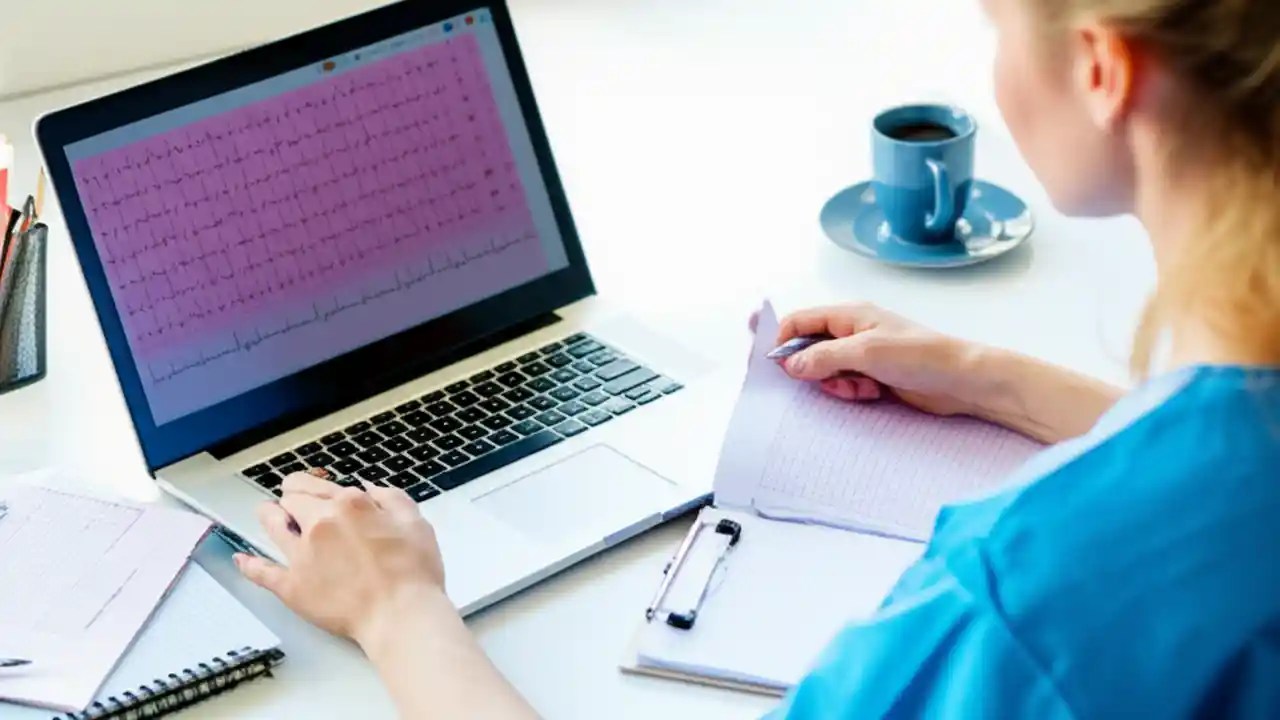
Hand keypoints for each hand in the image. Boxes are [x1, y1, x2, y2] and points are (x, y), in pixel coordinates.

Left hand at [235, 471, 446, 647]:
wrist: (400, 614)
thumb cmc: (413, 573)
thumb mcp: (416, 522)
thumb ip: (391, 499)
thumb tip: (371, 490)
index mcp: (349, 504)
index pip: (319, 485)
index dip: (317, 487)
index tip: (318, 492)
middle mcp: (320, 523)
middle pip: (292, 498)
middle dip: (294, 497)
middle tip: (296, 502)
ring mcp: (301, 555)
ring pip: (272, 524)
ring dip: (269, 514)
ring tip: (269, 513)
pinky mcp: (292, 586)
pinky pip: (262, 573)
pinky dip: (249, 565)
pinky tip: (242, 559)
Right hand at [775, 303, 990, 416]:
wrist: (961, 380)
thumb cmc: (919, 356)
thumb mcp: (865, 353)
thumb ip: (824, 357)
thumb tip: (790, 363)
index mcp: (849, 315)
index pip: (800, 321)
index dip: (784, 340)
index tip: (778, 366)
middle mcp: (853, 332)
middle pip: (811, 347)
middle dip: (810, 367)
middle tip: (819, 380)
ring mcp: (864, 355)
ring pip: (827, 370)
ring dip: (834, 383)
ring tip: (857, 387)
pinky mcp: (874, 376)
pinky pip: (846, 384)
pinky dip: (851, 391)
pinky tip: (870, 393)